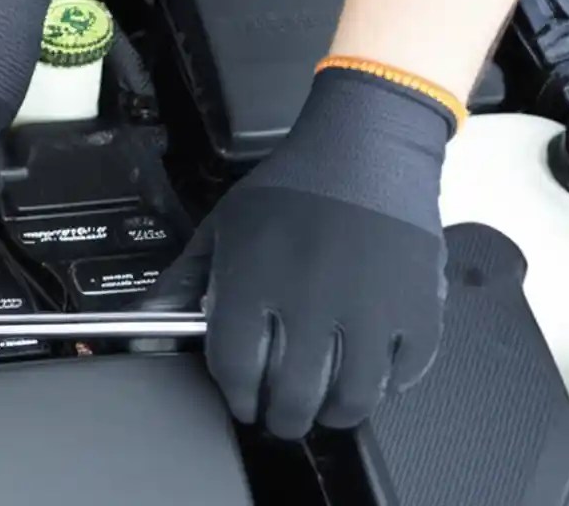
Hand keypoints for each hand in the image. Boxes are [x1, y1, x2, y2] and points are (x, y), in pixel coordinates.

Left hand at [146, 67, 452, 438]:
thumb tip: (150, 321)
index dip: (237, 396)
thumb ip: (187, 279)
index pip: (237, 369)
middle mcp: (311, 300)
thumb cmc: (289, 188)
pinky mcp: (419, 308)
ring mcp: (370, 308)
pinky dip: (388, 386)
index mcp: (254, 280)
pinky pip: (405, 375)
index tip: (243, 403)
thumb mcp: (223, 227)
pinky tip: (371, 377)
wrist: (365, 150)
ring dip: (334, 414)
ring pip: (352, 399)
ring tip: (325, 408)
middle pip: (293, 396)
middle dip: (282, 419)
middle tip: (282, 417)